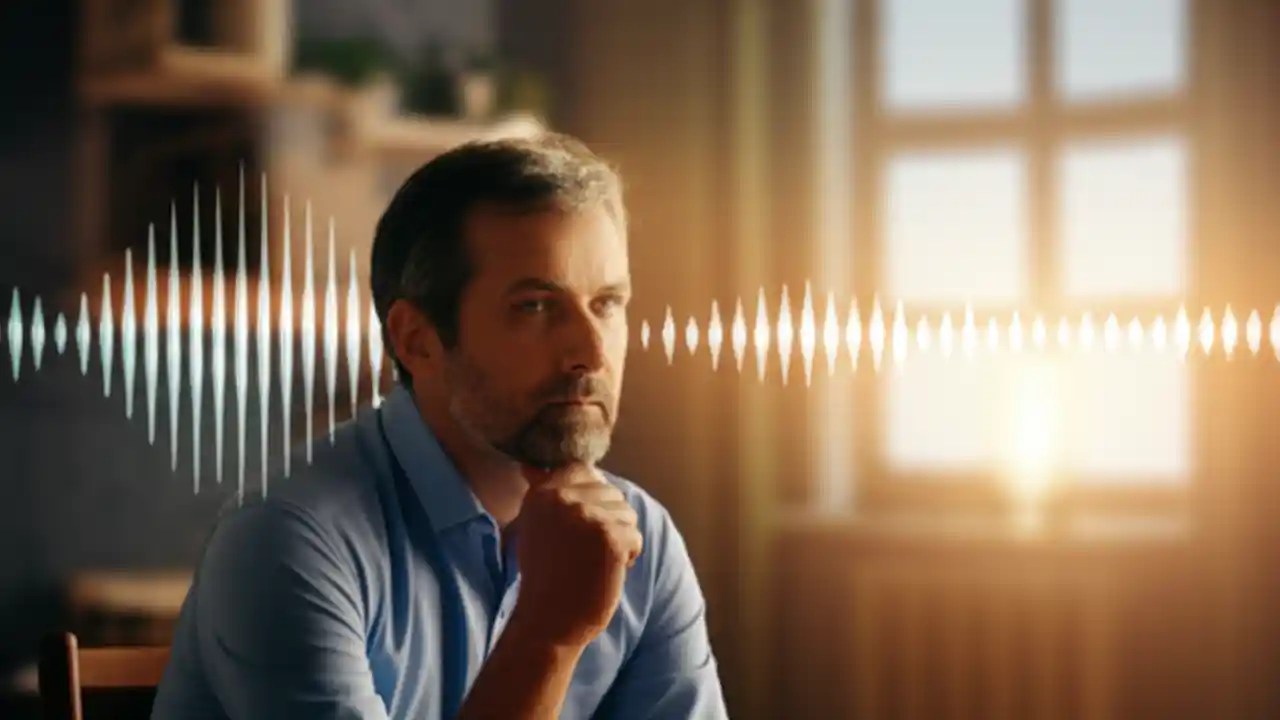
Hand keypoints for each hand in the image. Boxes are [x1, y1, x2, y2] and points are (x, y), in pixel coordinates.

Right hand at [510, 464, 642, 649]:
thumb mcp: (533, 526)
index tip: (581, 527)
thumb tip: (533, 465)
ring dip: (619, 539)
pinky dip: (628, 557)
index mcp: (542, 493)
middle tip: (584, 551)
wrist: (548, 621)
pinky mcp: (610, 537)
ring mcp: (587, 516)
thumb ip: (542, 493)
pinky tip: (606, 572)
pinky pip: (636, 537)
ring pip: (627, 514)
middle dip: (608, 521)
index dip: (592, 498)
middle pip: (611, 493)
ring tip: (594, 561)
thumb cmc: (545, 576)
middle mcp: (562, 498)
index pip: (584, 471)